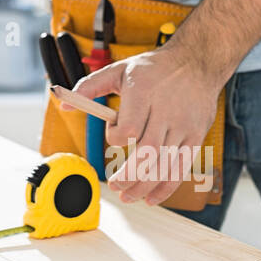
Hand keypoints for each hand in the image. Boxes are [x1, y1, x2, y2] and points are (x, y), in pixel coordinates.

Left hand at [60, 44, 219, 204]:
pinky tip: (151, 197)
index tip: (113, 132)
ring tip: (128, 196)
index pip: (128, 128)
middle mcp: (166, 110)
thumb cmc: (153, 68)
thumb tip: (64, 103)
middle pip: (147, 153)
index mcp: (144, 92)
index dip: (115, 137)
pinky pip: (181, 168)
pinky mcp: (196, 136)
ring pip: (164, 165)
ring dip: (144, 186)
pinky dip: (166, 187)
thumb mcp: (119, 70)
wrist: (196, 62)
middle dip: (128, 176)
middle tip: (115, 186)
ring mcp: (184, 125)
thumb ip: (89, 86)